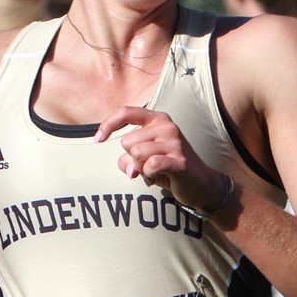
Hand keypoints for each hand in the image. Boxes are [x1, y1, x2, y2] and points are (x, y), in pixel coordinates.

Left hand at [95, 106, 229, 212]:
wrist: (199, 184)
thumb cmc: (167, 167)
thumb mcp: (144, 158)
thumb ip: (128, 157)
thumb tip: (129, 168)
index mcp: (158, 119)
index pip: (127, 112)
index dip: (108, 125)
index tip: (97, 139)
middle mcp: (167, 126)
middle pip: (127, 142)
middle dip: (132, 159)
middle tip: (148, 166)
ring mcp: (175, 142)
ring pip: (136, 155)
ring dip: (141, 169)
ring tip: (156, 172)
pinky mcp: (180, 161)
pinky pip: (150, 166)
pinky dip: (150, 175)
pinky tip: (161, 176)